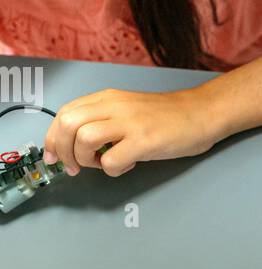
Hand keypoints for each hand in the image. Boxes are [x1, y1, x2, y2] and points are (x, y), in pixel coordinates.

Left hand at [43, 85, 220, 176]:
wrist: (202, 113)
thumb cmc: (168, 116)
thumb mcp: (127, 109)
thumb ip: (103, 120)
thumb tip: (77, 144)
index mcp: (107, 98)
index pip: (64, 113)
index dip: (52, 138)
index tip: (54, 156)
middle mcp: (114, 106)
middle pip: (67, 124)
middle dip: (63, 151)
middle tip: (74, 167)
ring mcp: (129, 123)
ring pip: (84, 140)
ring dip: (86, 160)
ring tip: (103, 164)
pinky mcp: (144, 140)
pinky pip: (111, 161)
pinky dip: (113, 170)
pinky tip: (128, 165)